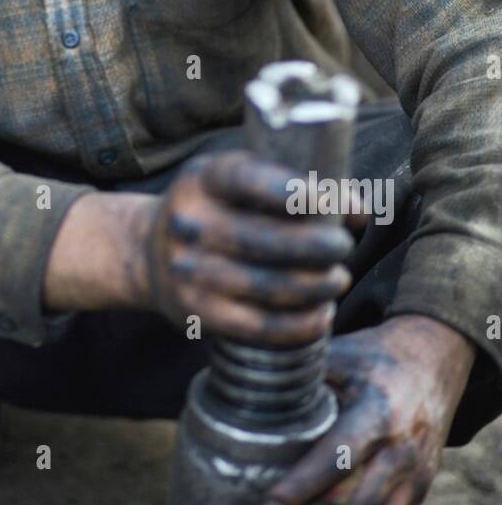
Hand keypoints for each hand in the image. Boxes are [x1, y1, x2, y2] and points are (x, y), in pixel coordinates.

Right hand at [145, 151, 354, 344]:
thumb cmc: (218, 209)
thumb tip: (357, 211)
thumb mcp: (240, 180)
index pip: (248, 181)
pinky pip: (256, 326)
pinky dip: (297, 324)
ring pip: (267, 287)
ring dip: (315, 287)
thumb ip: (297, 186)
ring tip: (337, 280)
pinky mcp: (193, 310)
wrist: (147, 251)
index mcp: (203, 178)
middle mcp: (190, 222)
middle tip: (342, 247)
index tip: (330, 205)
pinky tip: (319, 315)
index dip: (294, 193)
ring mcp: (188, 269)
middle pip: (265, 241)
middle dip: (317, 247)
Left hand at [252, 314, 477, 504]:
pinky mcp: (420, 491)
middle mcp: (401, 449)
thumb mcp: (340, 354)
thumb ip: (300, 374)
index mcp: (378, 411)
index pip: (339, 457)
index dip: (303, 487)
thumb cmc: (374, 357)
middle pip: (357, 503)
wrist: (432, 362)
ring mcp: (415, 475)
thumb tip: (241, 382)